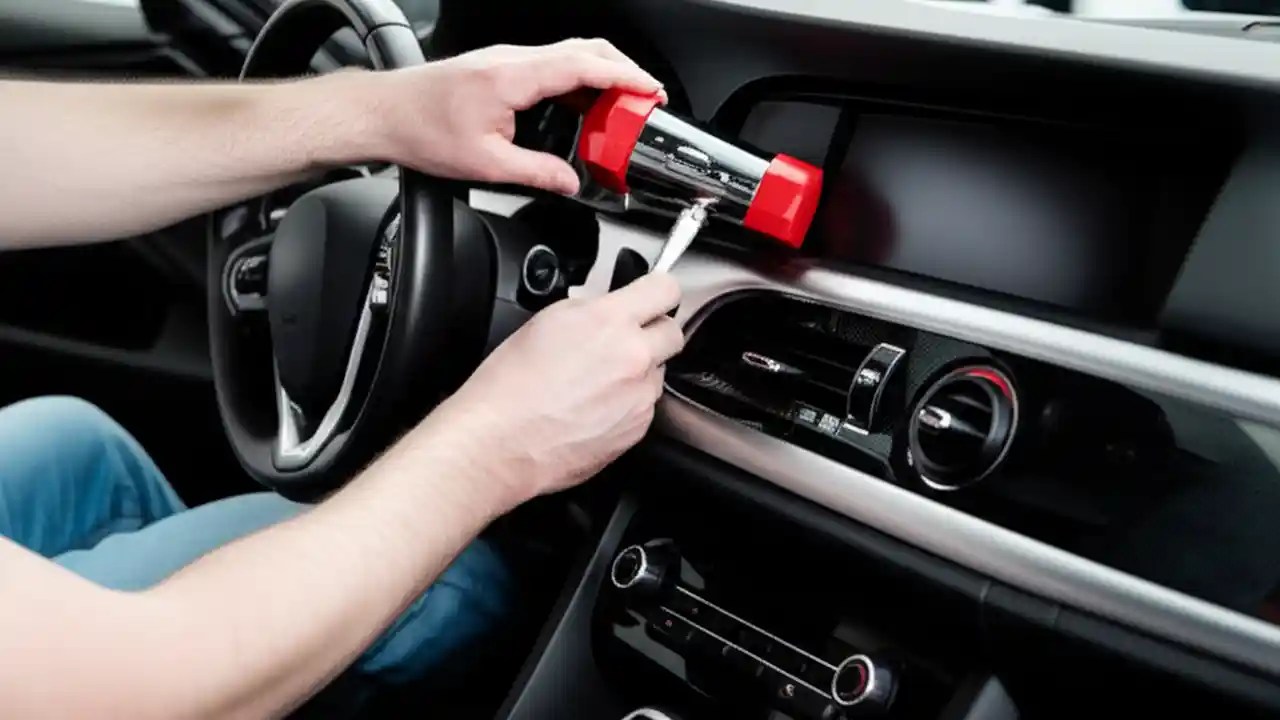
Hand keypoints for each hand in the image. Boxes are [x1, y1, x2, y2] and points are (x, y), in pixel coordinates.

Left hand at [368, 39, 665, 193]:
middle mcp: (512, 59)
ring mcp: (507, 59)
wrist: (384, 113)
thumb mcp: (486, 164)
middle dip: (624, 71)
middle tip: (647, 99)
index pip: (584, 66)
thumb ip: (537, 172)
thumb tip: (570, 182)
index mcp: (513, 77)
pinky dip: (579, 80)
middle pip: (585, 51)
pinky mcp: (501, 67)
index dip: (625, 77)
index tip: (650, 90)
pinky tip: (585, 106)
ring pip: (570, 55)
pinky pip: (552, 65)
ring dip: (602, 75)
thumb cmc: (420, 129)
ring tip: (623, 107)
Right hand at [429, 273, 682, 506]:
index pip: (665, 289)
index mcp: (610, 322)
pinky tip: (593, 407)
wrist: (500, 443)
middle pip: (673, 333)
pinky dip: (627, 404)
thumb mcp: (546, 321)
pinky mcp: (637, 430)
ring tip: (596, 382)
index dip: (658, 290)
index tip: (653, 295)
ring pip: (658, 373)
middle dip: (654, 333)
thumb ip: (590, 309)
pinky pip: (645, 407)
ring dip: (638, 372)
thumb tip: (608, 308)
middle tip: (624, 340)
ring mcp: (639, 397)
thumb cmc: (510, 387)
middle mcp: (633, 358)